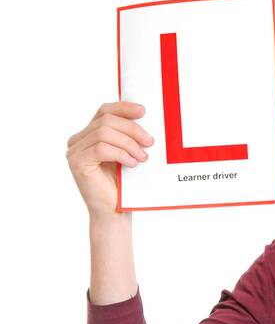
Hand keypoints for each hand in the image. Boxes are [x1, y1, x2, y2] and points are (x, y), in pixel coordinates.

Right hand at [67, 100, 153, 218]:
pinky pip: (101, 148)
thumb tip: (143, 115)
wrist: (114, 215)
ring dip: (128, 143)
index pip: (104, 111)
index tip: (143, 111)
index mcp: (88, 135)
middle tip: (150, 142)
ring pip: (104, 133)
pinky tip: (132, 164)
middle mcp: (77, 141)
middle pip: (106, 121)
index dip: (123, 108)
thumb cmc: (123, 187)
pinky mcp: (77, 163)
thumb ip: (127, 137)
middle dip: (131, 129)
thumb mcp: (127, 155)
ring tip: (143, 157)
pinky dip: (120, 153)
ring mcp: (74, 152)